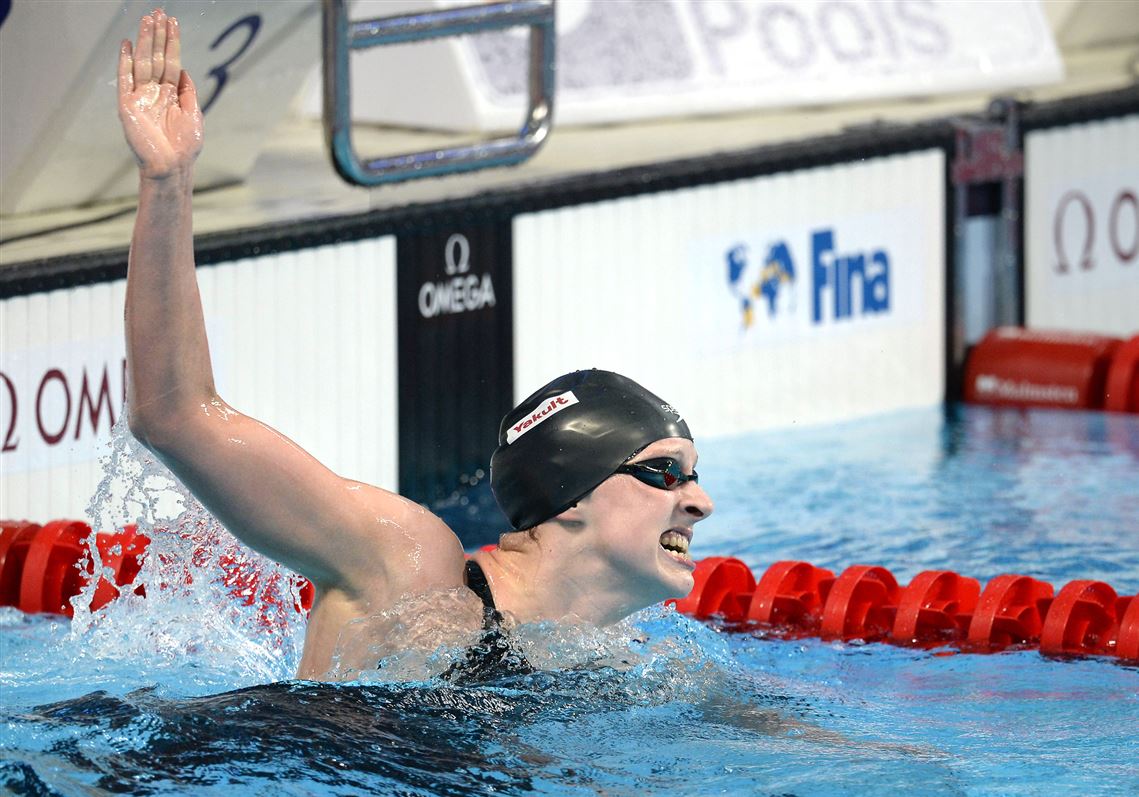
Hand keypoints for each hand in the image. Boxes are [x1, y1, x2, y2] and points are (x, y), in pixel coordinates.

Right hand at [118, 10, 202, 178]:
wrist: (172, 167)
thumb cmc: (185, 147)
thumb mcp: (194, 114)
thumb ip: (188, 92)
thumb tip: (184, 70)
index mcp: (171, 95)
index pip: (171, 61)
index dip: (172, 42)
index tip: (172, 22)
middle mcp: (154, 93)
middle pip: (156, 57)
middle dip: (158, 35)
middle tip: (159, 12)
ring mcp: (140, 98)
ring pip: (142, 62)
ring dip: (145, 40)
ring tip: (148, 19)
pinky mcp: (128, 106)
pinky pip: (125, 80)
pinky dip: (125, 62)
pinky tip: (127, 45)